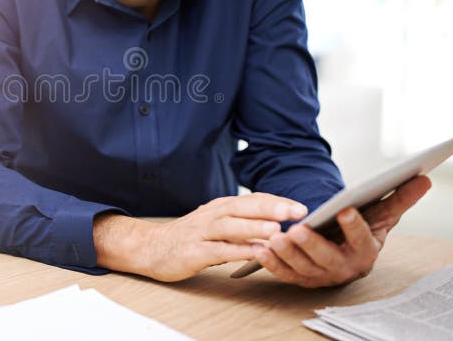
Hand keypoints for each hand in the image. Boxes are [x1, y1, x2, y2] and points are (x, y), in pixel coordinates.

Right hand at [94, 193, 307, 281]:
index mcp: (220, 207)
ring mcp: (201, 233)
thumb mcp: (215, 224)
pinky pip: (218, 250)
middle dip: (271, 207)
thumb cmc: (189, 237)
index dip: (276, 201)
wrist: (151, 248)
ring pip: (231, 226)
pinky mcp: (193, 252)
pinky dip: (237, 251)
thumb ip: (241, 222)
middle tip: (296, 211)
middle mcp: (212, 215)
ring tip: (277, 228)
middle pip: (243, 207)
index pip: (251, 199)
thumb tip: (276, 223)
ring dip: (254, 226)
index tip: (301, 207)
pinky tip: (254, 254)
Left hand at [254, 175, 431, 287]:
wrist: (345, 250)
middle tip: (299, 229)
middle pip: (328, 259)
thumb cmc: (363, 227)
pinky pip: (284, 273)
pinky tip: (260, 249)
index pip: (361, 240)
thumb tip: (424, 177)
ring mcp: (319, 275)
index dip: (354, 226)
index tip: (344, 209)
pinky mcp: (299, 277)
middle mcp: (343, 268)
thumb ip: (399, 198)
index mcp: (365, 251)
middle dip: (313, 245)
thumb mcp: (380, 213)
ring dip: (288, 254)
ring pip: (302, 267)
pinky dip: (271, 263)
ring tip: (274, 238)